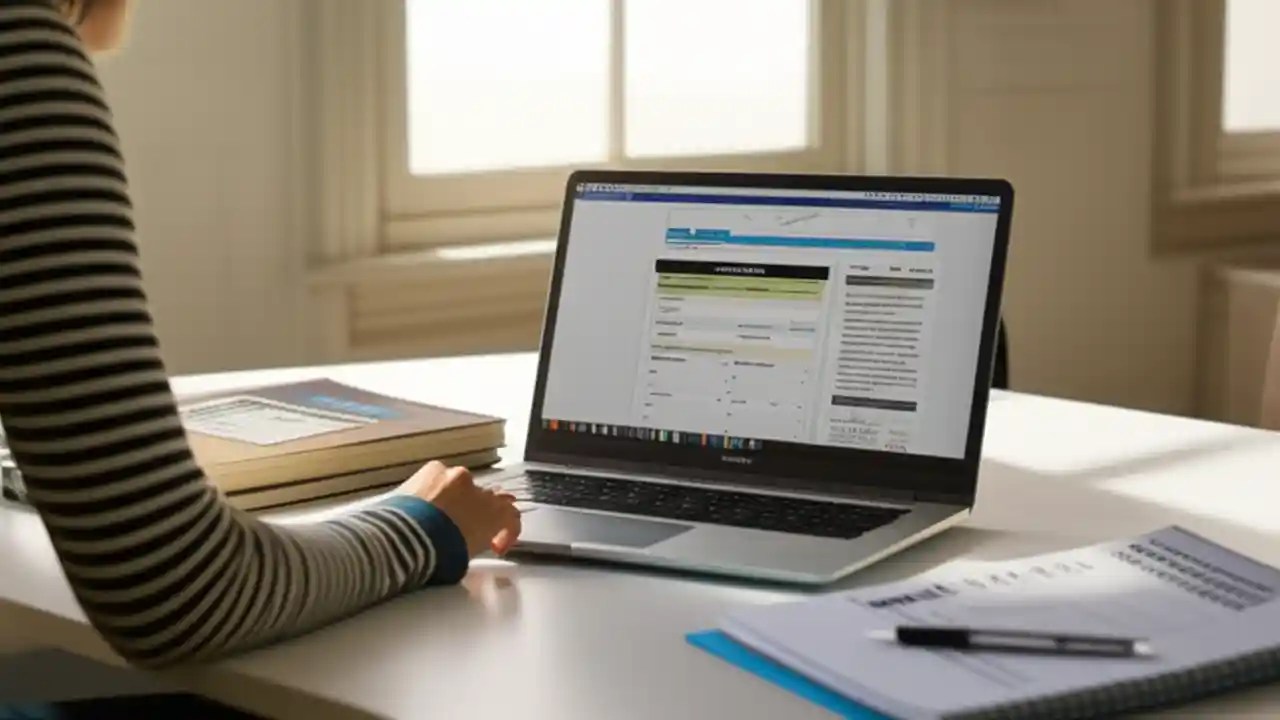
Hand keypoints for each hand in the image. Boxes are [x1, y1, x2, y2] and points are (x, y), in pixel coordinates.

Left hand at [397, 461, 521, 556]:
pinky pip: (438, 478)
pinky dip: (432, 489)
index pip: (512, 517)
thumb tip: (472, 541)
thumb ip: (478, 542)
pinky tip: (420, 504)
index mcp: (495, 514)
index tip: (494, 545)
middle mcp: (481, 490)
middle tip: (461, 528)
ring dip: (452, 499)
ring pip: (460, 486)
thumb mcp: (467, 558)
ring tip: (434, 518)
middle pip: (486, 498)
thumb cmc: (437, 555)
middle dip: (476, 512)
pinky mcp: (433, 469)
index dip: (506, 532)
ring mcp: (457, 477)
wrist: (405, 540)